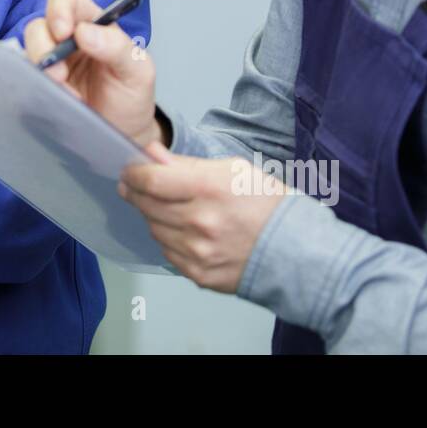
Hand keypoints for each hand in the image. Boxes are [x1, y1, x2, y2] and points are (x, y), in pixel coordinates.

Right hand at [23, 0, 159, 146]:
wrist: (122, 137)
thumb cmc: (131, 99)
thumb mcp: (138, 72)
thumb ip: (118, 47)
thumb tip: (84, 31)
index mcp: (94, 25)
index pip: (68, 1)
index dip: (60, 9)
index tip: (63, 32)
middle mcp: (68, 40)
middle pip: (40, 25)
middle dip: (44, 46)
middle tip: (60, 74)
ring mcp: (52, 62)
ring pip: (28, 49)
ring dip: (41, 68)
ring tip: (63, 90)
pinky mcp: (40, 84)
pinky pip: (24, 76)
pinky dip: (34, 86)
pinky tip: (55, 99)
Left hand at [119, 145, 285, 292]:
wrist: (297, 252)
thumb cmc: (269, 205)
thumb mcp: (233, 170)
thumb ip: (187, 164)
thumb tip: (152, 154)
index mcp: (209, 188)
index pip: (151, 180)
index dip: (133, 174)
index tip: (129, 171)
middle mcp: (200, 222)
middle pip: (147, 205)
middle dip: (136, 192)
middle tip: (133, 186)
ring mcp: (198, 251)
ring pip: (154, 229)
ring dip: (153, 216)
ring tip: (166, 207)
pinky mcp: (198, 274)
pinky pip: (167, 252)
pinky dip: (169, 239)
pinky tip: (183, 231)